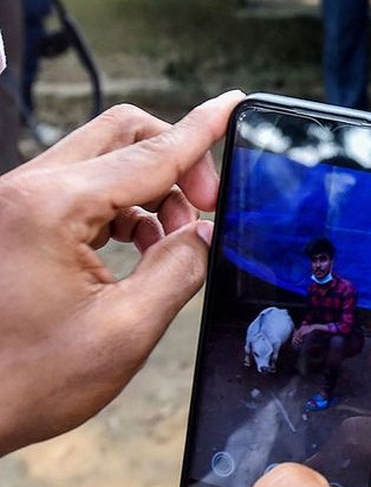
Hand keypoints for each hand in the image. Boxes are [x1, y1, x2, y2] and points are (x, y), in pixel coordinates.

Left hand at [0, 91, 243, 455]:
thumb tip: (204, 233)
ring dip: (151, 186)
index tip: (233, 104)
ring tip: (173, 239)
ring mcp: (15, 203)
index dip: (202, 130)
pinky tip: (139, 245)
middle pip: (122, 133)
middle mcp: (25, 191)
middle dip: (176, 157)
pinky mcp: (15, 220)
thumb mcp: (124, 331)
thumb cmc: (23, 382)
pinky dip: (123, 204)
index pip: (149, 154)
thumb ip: (179, 270)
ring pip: (103, 158)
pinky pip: (82, 185)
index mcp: (49, 210)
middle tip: (206, 203)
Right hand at [250, 338, 370, 486]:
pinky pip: (360, 481)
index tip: (322, 316)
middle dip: (326, 397)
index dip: (367, 330)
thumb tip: (274, 480)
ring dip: (322, 452)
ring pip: (359, 447)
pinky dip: (329, 483)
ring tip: (275, 441)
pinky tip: (293, 485)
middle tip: (279, 387)